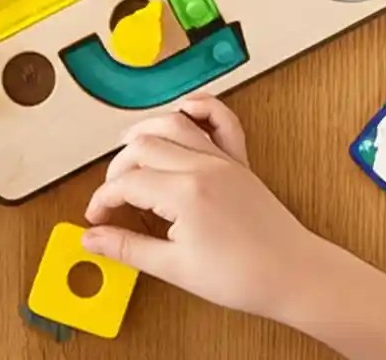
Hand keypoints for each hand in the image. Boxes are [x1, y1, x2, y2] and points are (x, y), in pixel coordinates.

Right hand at [82, 95, 322, 319]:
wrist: (293, 275)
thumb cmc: (244, 276)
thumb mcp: (174, 268)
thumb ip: (128, 248)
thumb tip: (92, 239)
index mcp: (184, 192)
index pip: (127, 183)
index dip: (103, 200)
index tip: (97, 218)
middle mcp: (203, 166)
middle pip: (143, 147)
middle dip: (118, 168)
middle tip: (112, 197)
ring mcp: (223, 160)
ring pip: (174, 123)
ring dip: (146, 131)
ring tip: (129, 150)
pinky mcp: (239, 162)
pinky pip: (221, 120)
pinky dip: (201, 108)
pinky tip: (185, 111)